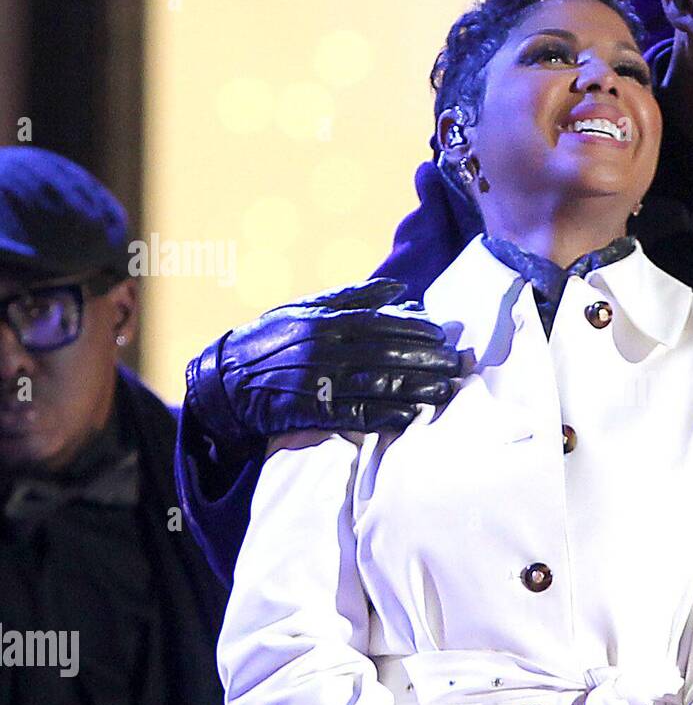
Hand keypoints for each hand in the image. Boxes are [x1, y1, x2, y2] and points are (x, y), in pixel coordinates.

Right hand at [184, 278, 462, 448]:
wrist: (225, 381)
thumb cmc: (272, 341)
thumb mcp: (306, 309)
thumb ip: (353, 297)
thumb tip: (400, 287)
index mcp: (326, 321)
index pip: (381, 322)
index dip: (415, 328)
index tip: (442, 333)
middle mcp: (325, 348)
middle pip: (387, 353)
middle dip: (426, 358)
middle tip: (456, 363)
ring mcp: (319, 380)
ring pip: (379, 384)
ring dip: (417, 388)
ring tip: (446, 390)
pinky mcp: (312, 410)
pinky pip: (356, 414)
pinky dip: (386, 416)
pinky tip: (412, 417)